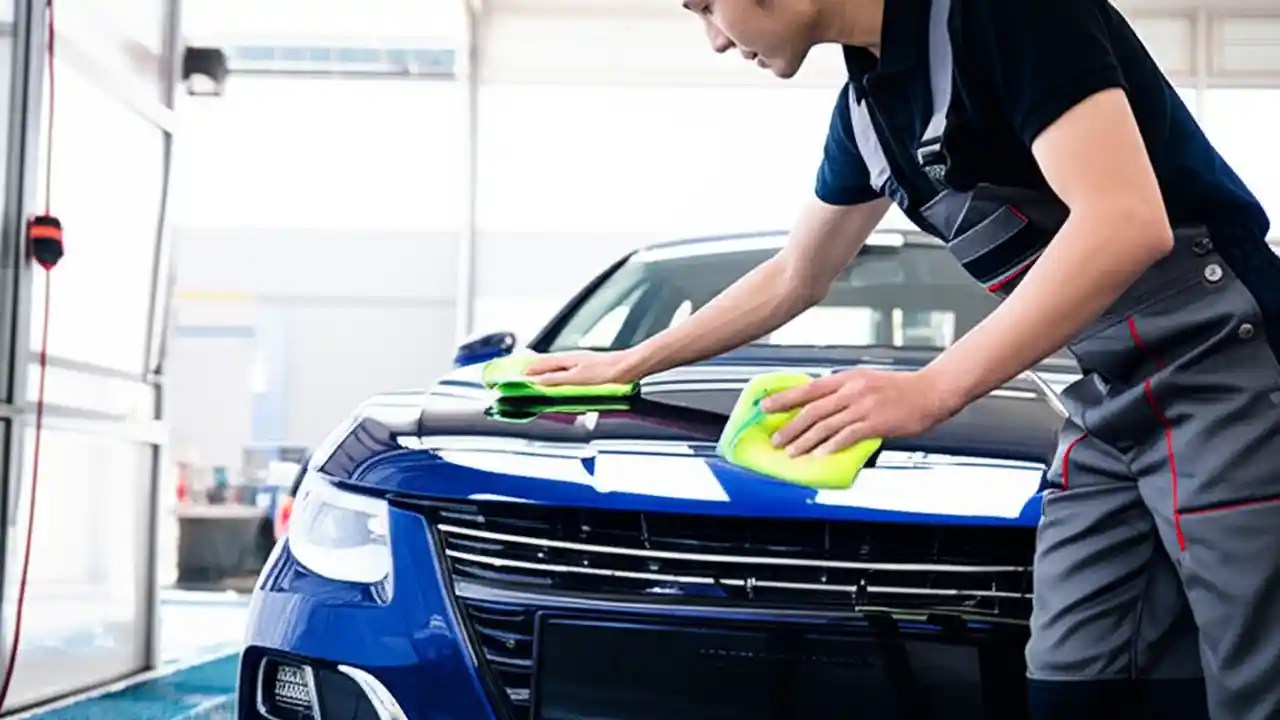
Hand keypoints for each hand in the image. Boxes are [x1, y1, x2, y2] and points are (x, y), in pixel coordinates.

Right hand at [522, 349, 642, 385]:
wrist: (629, 367)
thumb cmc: (606, 373)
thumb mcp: (576, 379)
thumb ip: (555, 379)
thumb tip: (536, 380)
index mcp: (566, 359)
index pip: (541, 364)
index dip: (529, 370)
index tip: (517, 375)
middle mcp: (572, 358)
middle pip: (548, 362)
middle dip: (535, 367)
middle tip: (524, 373)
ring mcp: (581, 361)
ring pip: (558, 365)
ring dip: (546, 369)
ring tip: (538, 374)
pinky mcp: (589, 367)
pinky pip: (567, 369)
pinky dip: (558, 372)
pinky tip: (562, 377)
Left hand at [759, 368, 958, 456]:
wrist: (931, 392)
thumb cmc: (900, 389)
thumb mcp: (867, 381)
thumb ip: (844, 392)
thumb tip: (821, 407)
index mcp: (847, 378)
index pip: (808, 388)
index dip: (784, 398)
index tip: (766, 406)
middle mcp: (852, 390)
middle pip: (812, 409)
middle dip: (789, 426)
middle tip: (774, 439)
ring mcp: (863, 406)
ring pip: (825, 425)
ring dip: (804, 441)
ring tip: (791, 452)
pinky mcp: (876, 423)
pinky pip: (847, 436)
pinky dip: (830, 446)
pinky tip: (819, 455)